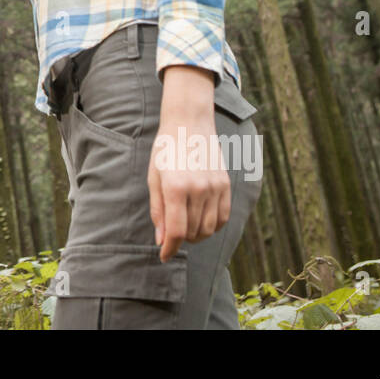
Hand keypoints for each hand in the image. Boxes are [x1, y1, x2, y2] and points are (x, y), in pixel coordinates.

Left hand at [147, 64, 230, 262]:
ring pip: (209, 228)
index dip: (169, 249)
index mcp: (176, 187)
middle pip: (193, 232)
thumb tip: (161, 239)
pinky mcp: (226, 184)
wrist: (189, 122)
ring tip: (186, 226)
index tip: (164, 256)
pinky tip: (202, 219)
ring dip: (197, 234)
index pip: (176, 231)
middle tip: (172, 235)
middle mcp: (198, 189)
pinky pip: (223, 217)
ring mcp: (215, 187)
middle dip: (181, 240)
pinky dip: (213, 225)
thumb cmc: (166, 149)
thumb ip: (158, 210)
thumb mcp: (154, 178)